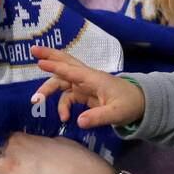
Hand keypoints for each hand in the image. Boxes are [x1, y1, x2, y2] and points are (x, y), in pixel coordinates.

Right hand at [30, 46, 144, 129]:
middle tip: (32, 51)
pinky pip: (68, 96)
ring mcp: (85, 85)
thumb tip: (78, 122)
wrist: (141, 104)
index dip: (56, 67)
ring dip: (49, 89)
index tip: (39, 62)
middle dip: (49, 57)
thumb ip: (98, 118)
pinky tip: (64, 118)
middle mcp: (87, 78)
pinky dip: (62, 106)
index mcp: (94, 78)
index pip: (71, 71)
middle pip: (65, 64)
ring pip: (62, 81)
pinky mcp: (85, 94)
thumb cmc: (130, 104)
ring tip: (36, 101)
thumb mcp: (116, 114)